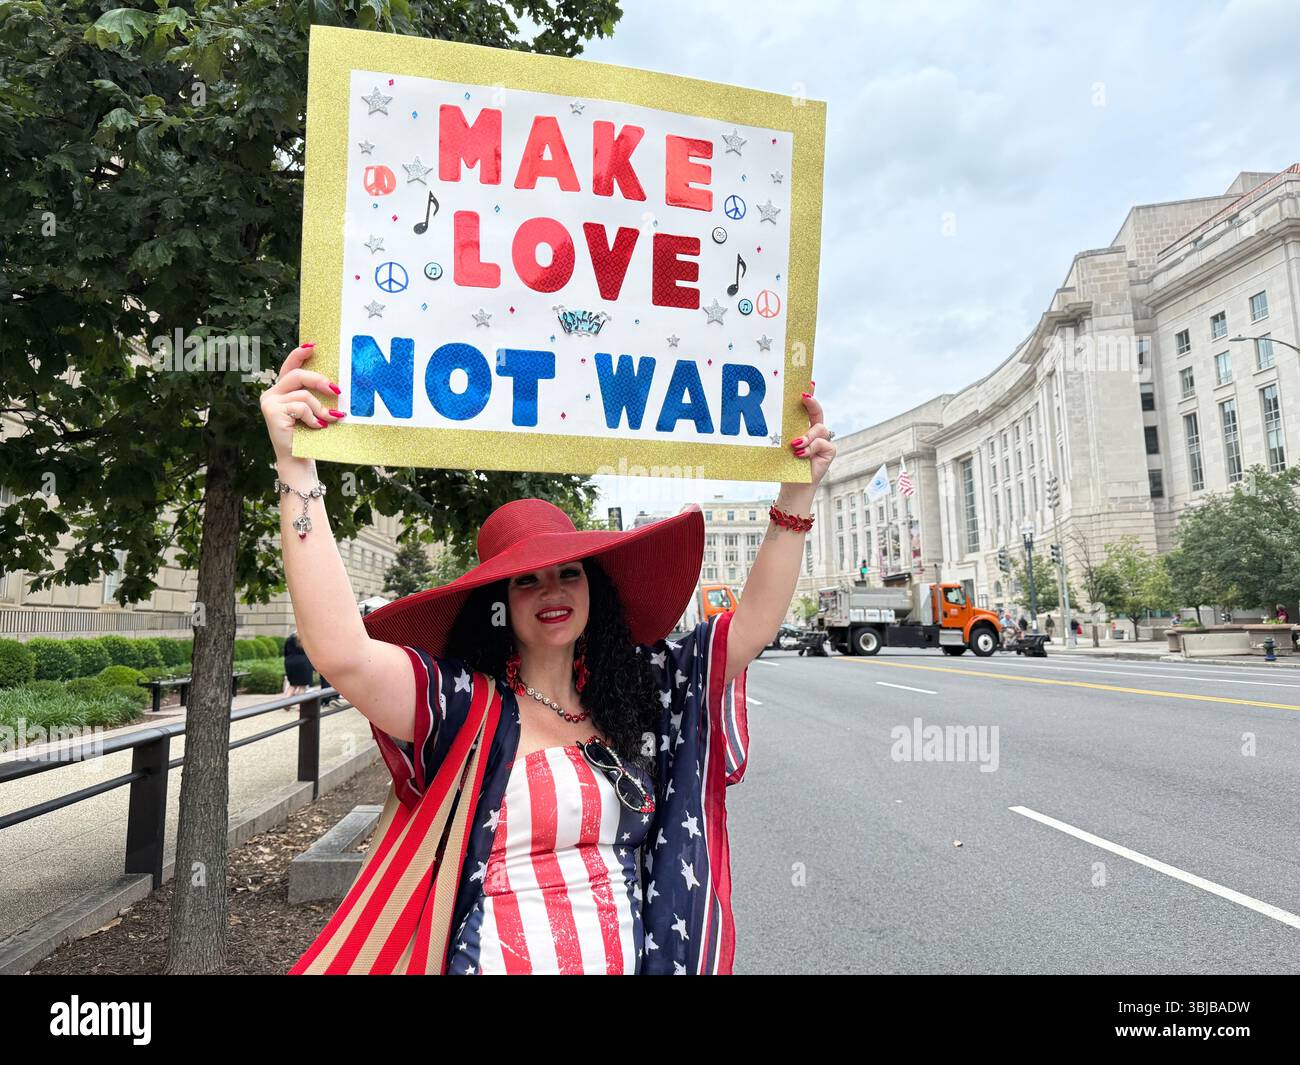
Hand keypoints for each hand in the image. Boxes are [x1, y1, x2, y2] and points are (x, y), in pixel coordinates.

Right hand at [259, 344, 344, 461]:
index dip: (299, 354)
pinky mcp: (272, 412)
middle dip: (320, 381)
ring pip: (303, 394)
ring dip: (321, 408)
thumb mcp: (314, 410)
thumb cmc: (309, 434)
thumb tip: (335, 383)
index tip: (313, 346)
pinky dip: (313, 417)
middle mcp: (271, 393)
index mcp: (282, 390)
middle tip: (337, 390)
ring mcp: (269, 402)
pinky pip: (300, 407)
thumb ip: (316, 394)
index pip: (290, 367)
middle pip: (298, 375)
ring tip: (330, 418)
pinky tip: (316, 427)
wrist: (299, 459)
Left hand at [787, 381, 834, 488]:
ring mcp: (824, 440)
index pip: (807, 407)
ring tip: (794, 445)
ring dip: (806, 435)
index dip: (809, 393)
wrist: (793, 484)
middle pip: (818, 411)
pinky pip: (822, 443)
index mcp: (803, 426)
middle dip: (812, 402)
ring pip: (819, 428)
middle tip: (804, 396)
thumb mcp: (782, 444)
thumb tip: (767, 417)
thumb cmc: (786, 463)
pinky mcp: (829, 450)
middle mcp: (815, 431)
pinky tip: (799, 454)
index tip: (807, 383)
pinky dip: (810, 448)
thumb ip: (783, 432)